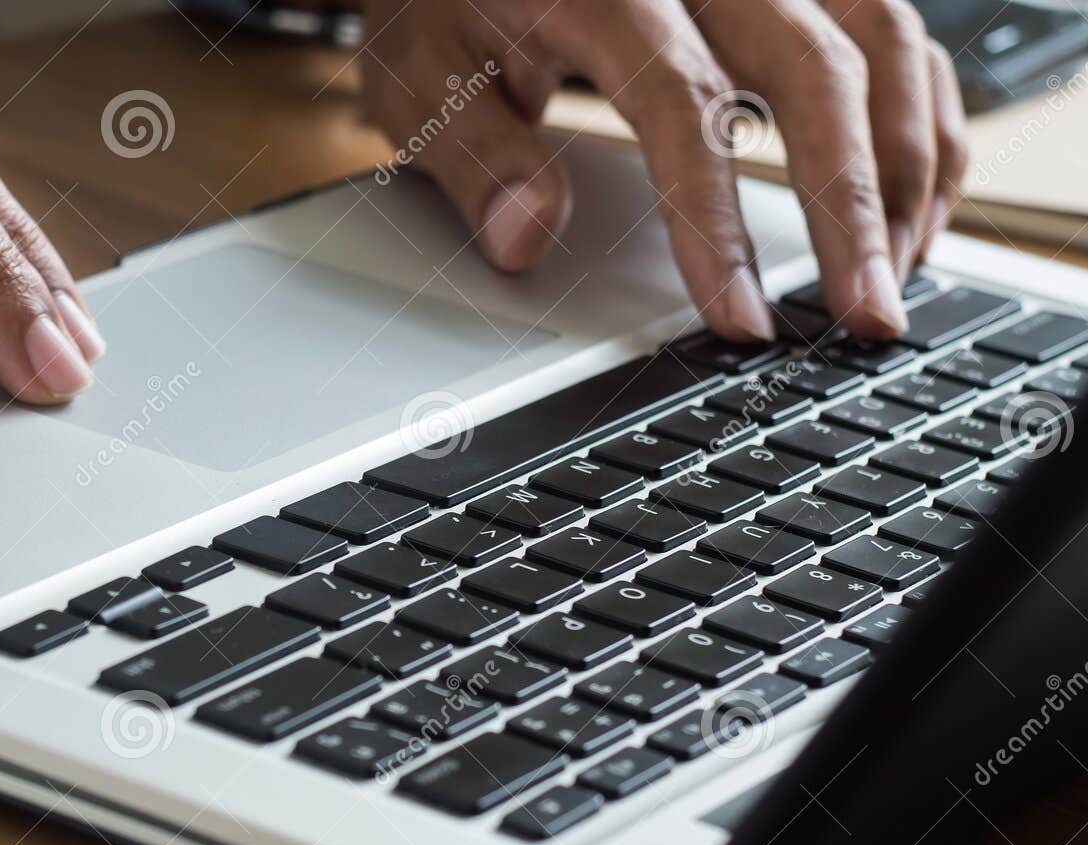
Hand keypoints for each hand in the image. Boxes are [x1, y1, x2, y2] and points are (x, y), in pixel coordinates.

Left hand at [359, 0, 967, 340]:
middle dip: (855, 204)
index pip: (684, 104)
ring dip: (906, 162)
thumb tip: (527, 238)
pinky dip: (917, 118)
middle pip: (817, 66)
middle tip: (866, 317)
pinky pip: (890, 31)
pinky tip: (911, 204)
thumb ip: (476, 155)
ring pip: (882, 39)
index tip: (739, 316)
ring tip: (897, 276)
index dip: (719, 220)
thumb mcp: (423, 74)